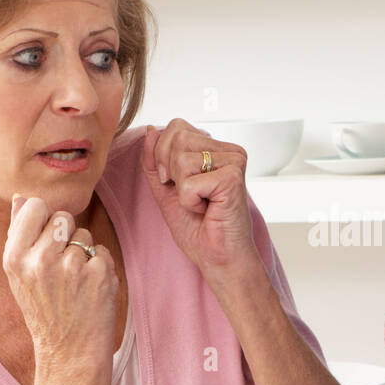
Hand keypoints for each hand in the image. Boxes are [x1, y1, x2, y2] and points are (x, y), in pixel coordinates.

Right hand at [3, 193, 118, 365]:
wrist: (69, 350)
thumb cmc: (43, 309)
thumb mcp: (19, 275)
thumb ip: (19, 235)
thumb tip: (21, 197)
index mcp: (15, 258)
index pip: (36, 206)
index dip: (44, 218)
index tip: (45, 237)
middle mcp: (41, 260)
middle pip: (63, 217)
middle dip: (65, 235)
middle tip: (60, 266)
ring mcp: (72, 266)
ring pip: (84, 234)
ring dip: (83, 252)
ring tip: (73, 281)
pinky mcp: (99, 273)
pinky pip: (102, 251)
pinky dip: (99, 267)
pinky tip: (89, 288)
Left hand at [143, 119, 257, 280]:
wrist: (218, 257)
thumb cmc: (199, 228)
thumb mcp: (165, 188)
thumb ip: (155, 160)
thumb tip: (150, 131)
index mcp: (215, 148)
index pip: (177, 127)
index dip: (164, 155)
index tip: (178, 183)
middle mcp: (228, 151)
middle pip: (177, 136)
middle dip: (171, 170)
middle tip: (191, 194)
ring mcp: (234, 162)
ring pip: (181, 158)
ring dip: (182, 189)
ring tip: (201, 202)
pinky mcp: (233, 178)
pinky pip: (189, 182)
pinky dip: (190, 202)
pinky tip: (207, 209)